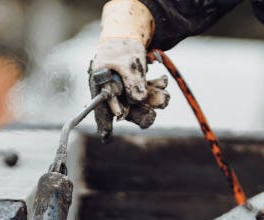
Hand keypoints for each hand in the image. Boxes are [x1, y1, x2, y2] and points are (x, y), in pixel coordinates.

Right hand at [90, 0, 166, 140]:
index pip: (100, 109)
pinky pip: (148, 96)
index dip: (104, 124)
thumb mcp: (128, 63)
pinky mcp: (135, 90)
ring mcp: (124, 93)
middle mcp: (110, 94)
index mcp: (100, 85)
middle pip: (124, 112)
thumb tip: (138, 101)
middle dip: (141, 112)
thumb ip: (133, 82)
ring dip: (155, 99)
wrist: (129, 36)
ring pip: (140, 105)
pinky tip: (162, 81)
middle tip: (153, 113)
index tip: (106, 138)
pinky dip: (158, 89)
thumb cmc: (122, 49)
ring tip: (163, 86)